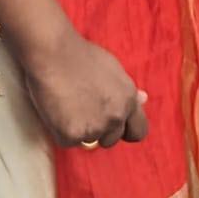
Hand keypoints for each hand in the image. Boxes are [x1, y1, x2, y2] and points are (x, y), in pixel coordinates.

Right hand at [22, 30, 149, 148]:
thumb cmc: (83, 58)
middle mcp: (116, 116)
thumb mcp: (114, 70)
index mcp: (128, 100)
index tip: (117, 129)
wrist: (55, 55)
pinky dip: (61, 131)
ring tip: (71, 106)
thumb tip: (143, 99)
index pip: (138, 131)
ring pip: (89, 141)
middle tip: (85, 110)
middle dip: (100, 130)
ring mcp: (95, 128)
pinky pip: (68, 142)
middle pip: (112, 139)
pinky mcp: (72, 136)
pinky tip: (58, 110)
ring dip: (81, 131)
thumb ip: (127, 91)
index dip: (127, 131)